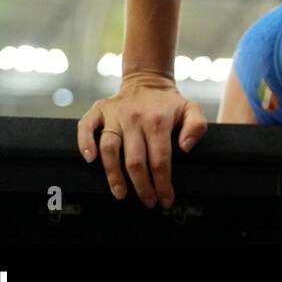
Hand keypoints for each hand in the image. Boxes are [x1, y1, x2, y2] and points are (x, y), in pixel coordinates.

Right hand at [76, 71, 207, 209]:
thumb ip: (196, 126)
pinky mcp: (99, 110)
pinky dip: (84, 142)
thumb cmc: (169, 102)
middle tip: (147, 202)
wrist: (147, 80)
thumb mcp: (191, 109)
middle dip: (141, 186)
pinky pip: (86, 126)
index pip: (160, 159)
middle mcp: (134, 119)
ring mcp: (114, 115)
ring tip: (120, 193)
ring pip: (109, 148)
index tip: (165, 200)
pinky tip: (89, 159)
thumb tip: (185, 148)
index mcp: (158, 121)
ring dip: (113, 174)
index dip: (162, 183)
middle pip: (134, 160)